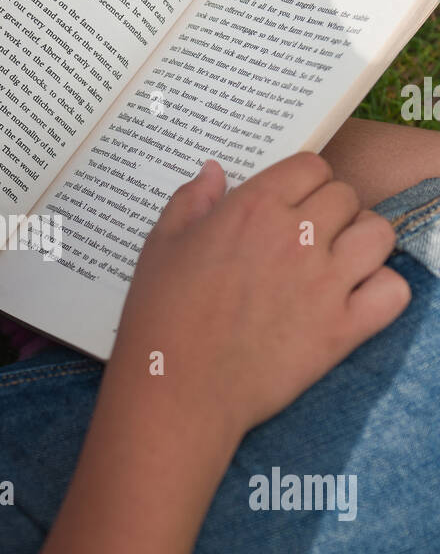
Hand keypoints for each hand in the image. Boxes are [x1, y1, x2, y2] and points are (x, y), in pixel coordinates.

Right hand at [112, 153, 409, 438]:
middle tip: (311, 237)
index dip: (305, 182)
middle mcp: (296, 236)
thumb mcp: (161, 245)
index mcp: (253, 208)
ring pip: (379, 233)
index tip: (294, 203)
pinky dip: (382, 290)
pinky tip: (355, 300)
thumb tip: (214, 171)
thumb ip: (191, 200)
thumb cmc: (160, 317)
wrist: (177, 387)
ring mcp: (324, 282)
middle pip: (347, 196)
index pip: (311, 166)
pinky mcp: (342, 328)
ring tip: (339, 262)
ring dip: (363, 241)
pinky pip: (393, 291)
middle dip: (332, 211)